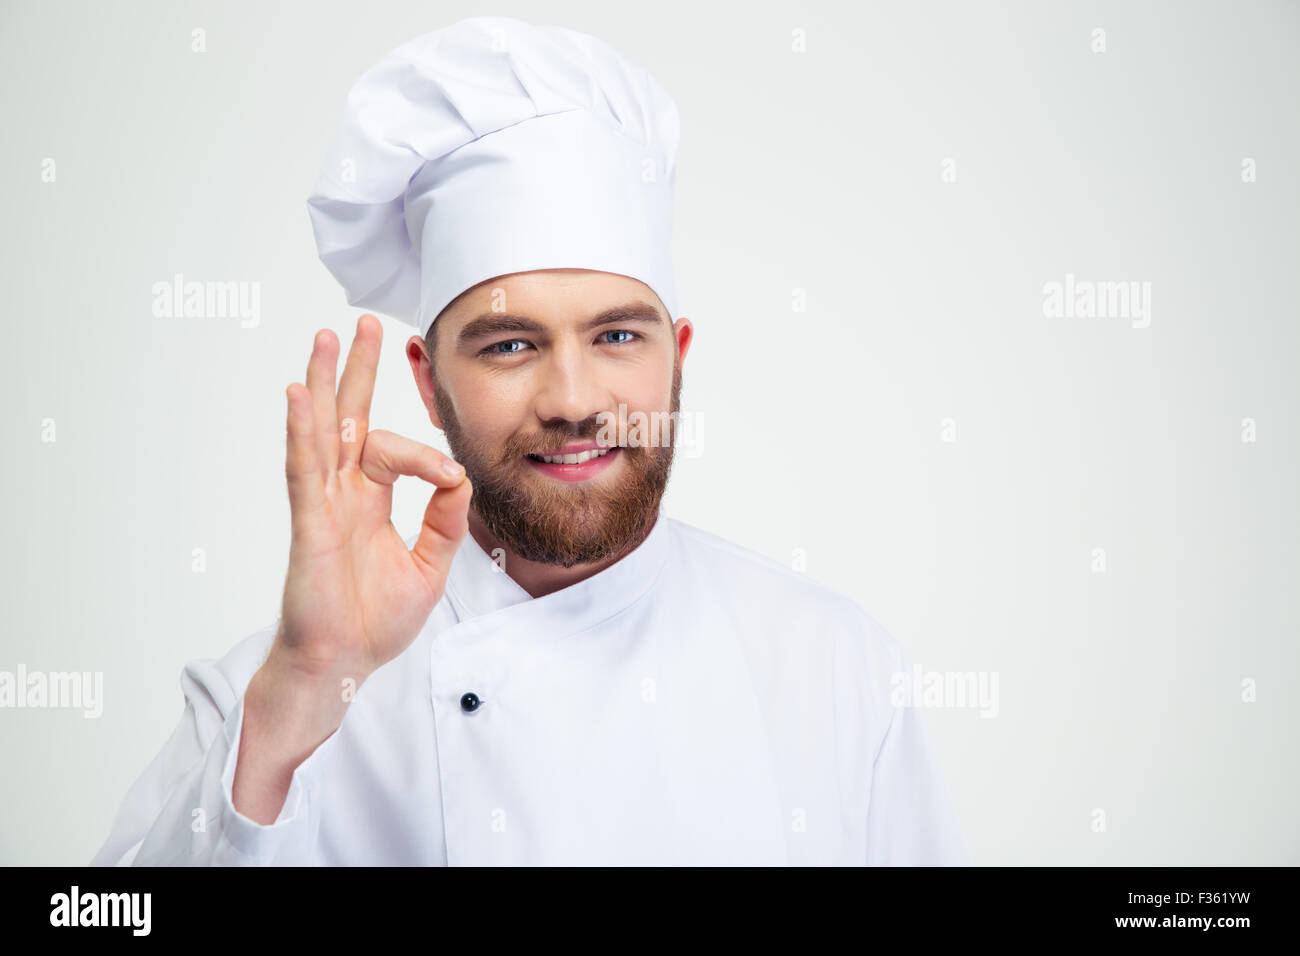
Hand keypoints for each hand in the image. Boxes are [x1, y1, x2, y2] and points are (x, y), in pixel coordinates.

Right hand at [271, 313, 471, 688]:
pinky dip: (303, 432)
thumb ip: (446, 519)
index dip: (426, 454)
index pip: (392, 450)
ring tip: (325, 339)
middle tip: (363, 325)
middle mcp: (341, 494)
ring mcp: (321, 505)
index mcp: (367, 500)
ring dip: (326, 384)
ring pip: (322, 432)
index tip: (450, 476)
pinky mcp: (310, 525)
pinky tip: (302, 395)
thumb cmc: (373, 620)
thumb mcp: (430, 564)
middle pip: (348, 418)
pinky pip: (305, 470)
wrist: (342, 664)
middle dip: (357, 371)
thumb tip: (460, 474)